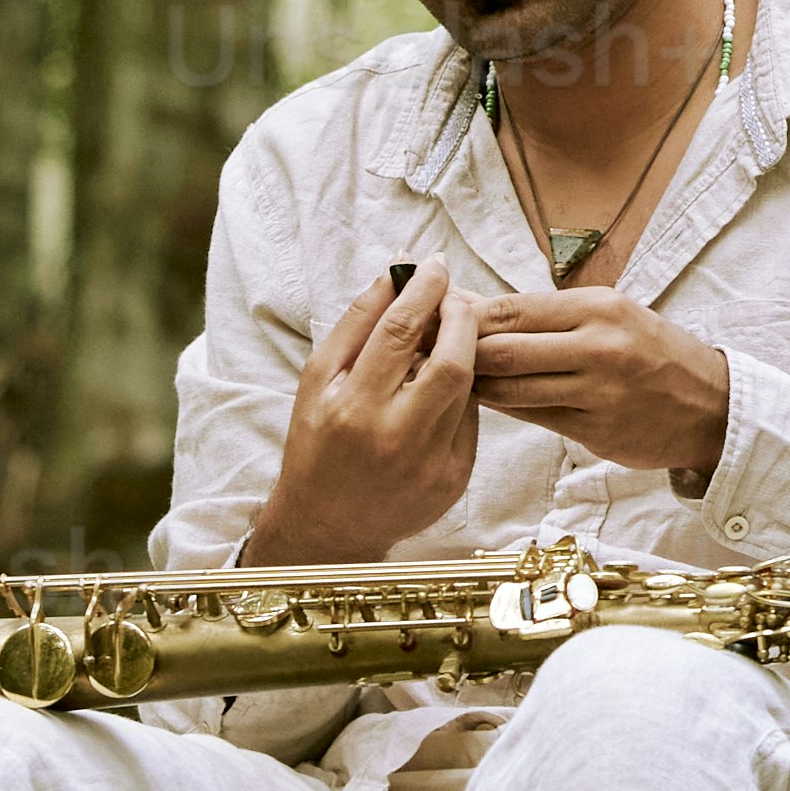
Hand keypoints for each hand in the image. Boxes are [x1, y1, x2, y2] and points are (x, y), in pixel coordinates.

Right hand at [242, 256, 480, 563]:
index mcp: (352, 409)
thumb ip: (356, 325)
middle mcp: (394, 438)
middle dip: (461, 318)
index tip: (435, 265)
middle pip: (454, 362)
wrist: (328, 525)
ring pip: (469, 388)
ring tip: (448, 336)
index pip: (400, 333)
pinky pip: (472, 420)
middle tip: (453, 298)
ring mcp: (430, 464)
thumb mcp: (318, 381)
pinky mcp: (454, 481)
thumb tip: (394, 274)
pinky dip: (463, 394)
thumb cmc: (317, 445)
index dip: (424, 291)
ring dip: (466, 351)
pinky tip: (443, 387)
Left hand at [458, 285, 730, 500]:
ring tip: (447, 382)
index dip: (464, 315)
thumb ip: (543, 316)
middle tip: (425, 355)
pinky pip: (534, 417)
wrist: (711, 406)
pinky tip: (486, 403)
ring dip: (474, 385)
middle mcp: (598, 345)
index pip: (512, 309)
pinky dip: (504, 408)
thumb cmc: (651, 352)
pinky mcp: (596, 431)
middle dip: (457, 351)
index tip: (433, 318)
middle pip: (504, 348)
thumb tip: (470, 304)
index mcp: (597, 307)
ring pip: (512, 388)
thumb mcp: (609, 315)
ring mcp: (598, 391)